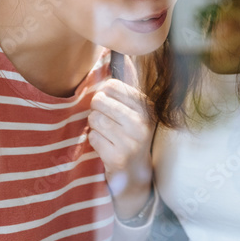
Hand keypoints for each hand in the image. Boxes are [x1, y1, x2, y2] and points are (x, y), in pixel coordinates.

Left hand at [88, 79, 154, 217]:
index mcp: (147, 108)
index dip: (103, 94)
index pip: (112, 86)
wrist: (136, 176)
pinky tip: (105, 147)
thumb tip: (116, 65)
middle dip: (96, 110)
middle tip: (104, 121)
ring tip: (105, 134)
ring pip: (94, 119)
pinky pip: (93, 137)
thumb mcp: (135, 114)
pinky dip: (94, 141)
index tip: (109, 106)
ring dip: (94, 127)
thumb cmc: (130, 138)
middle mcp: (141, 124)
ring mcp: (130, 142)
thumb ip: (124, 92)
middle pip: (99, 101)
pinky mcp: (117, 157)